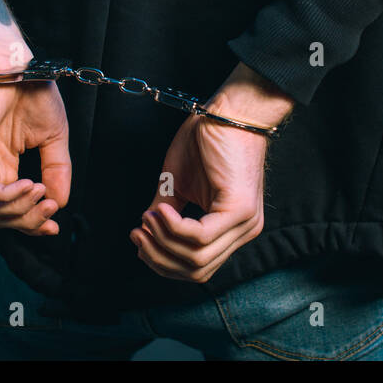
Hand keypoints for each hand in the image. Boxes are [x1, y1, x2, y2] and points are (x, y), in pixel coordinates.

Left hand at [0, 42, 71, 235]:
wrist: (12, 63)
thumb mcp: (54, 136)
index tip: (55, 224)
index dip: (34, 222)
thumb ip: (57, 169)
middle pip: (1, 216)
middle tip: (51, 210)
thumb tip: (60, 202)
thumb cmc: (30, 90)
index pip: (13, 207)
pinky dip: (8, 196)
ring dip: (20, 210)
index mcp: (4, 164)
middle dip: (30, 220)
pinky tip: (29, 185)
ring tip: (41, 193)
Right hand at [131, 63, 294, 281]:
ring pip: (196, 258)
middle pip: (196, 271)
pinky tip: (161, 211)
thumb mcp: (178, 183)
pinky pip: (199, 237)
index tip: (139, 239)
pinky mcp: (239, 210)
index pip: (197, 268)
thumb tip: (144, 234)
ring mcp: (244, 223)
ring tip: (150, 216)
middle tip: (138, 233)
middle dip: (159, 256)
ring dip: (163, 240)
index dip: (163, 261)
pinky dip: (173, 228)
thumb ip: (167, 213)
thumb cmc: (206, 140)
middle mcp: (243, 232)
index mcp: (231, 230)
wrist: (229, 111)